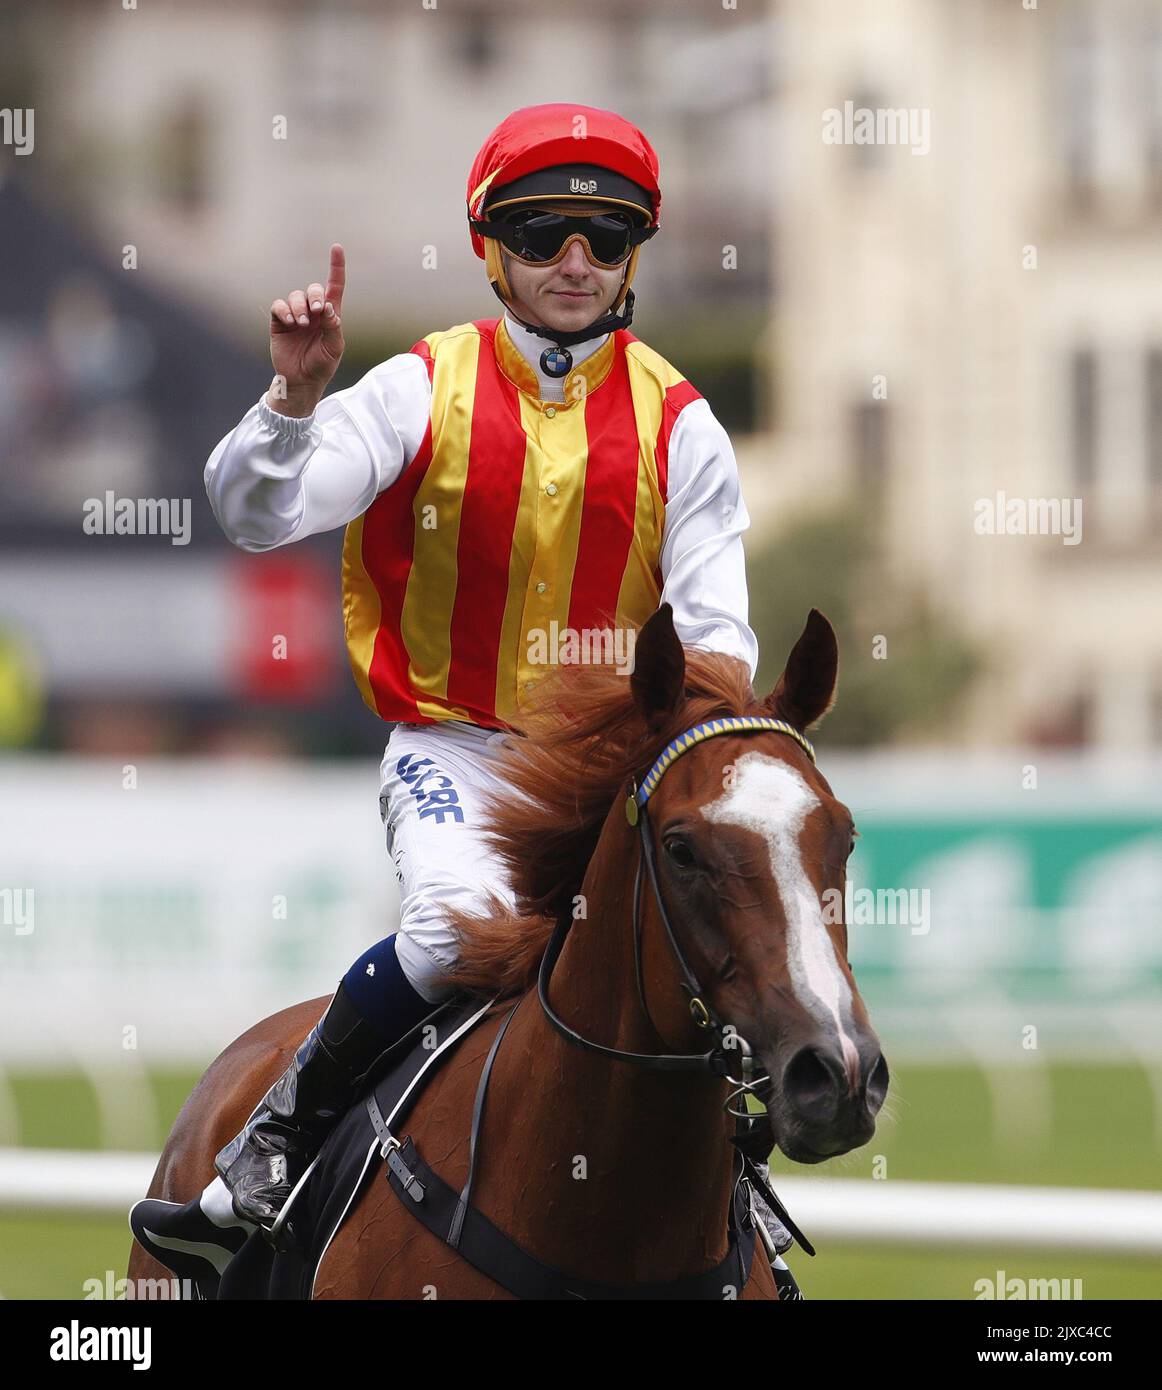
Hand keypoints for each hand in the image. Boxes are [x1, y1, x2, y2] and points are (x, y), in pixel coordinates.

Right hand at [267, 243, 346, 416]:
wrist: (301, 381)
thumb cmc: (321, 365)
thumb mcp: (334, 347)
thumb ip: (333, 326)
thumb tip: (327, 306)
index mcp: (330, 316)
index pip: (334, 286)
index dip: (336, 267)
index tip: (336, 247)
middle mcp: (313, 312)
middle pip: (313, 289)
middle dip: (314, 296)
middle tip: (316, 312)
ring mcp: (295, 316)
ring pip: (295, 296)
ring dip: (299, 307)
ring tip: (301, 324)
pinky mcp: (279, 322)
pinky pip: (279, 306)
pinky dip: (284, 311)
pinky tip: (290, 323)